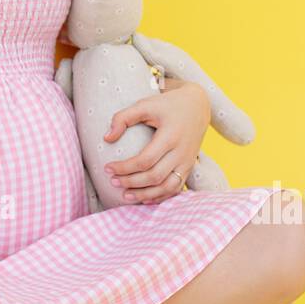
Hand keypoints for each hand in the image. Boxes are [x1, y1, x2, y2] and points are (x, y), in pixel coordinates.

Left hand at [102, 83, 210, 203]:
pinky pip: (176, 189)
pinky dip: (160, 197)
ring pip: (167, 187)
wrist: (197, 106)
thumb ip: (123, 118)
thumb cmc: (167, 105)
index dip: (124, 168)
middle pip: (155, 176)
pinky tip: (144, 198)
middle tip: (113, 182)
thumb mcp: (145, 105)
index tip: (107, 168)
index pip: (145, 160)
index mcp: (170, 136)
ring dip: (145, 195)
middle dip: (131, 183)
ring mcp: (187, 162)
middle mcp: (181, 152)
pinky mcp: (189, 167)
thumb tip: (107, 139)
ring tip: (125, 196)